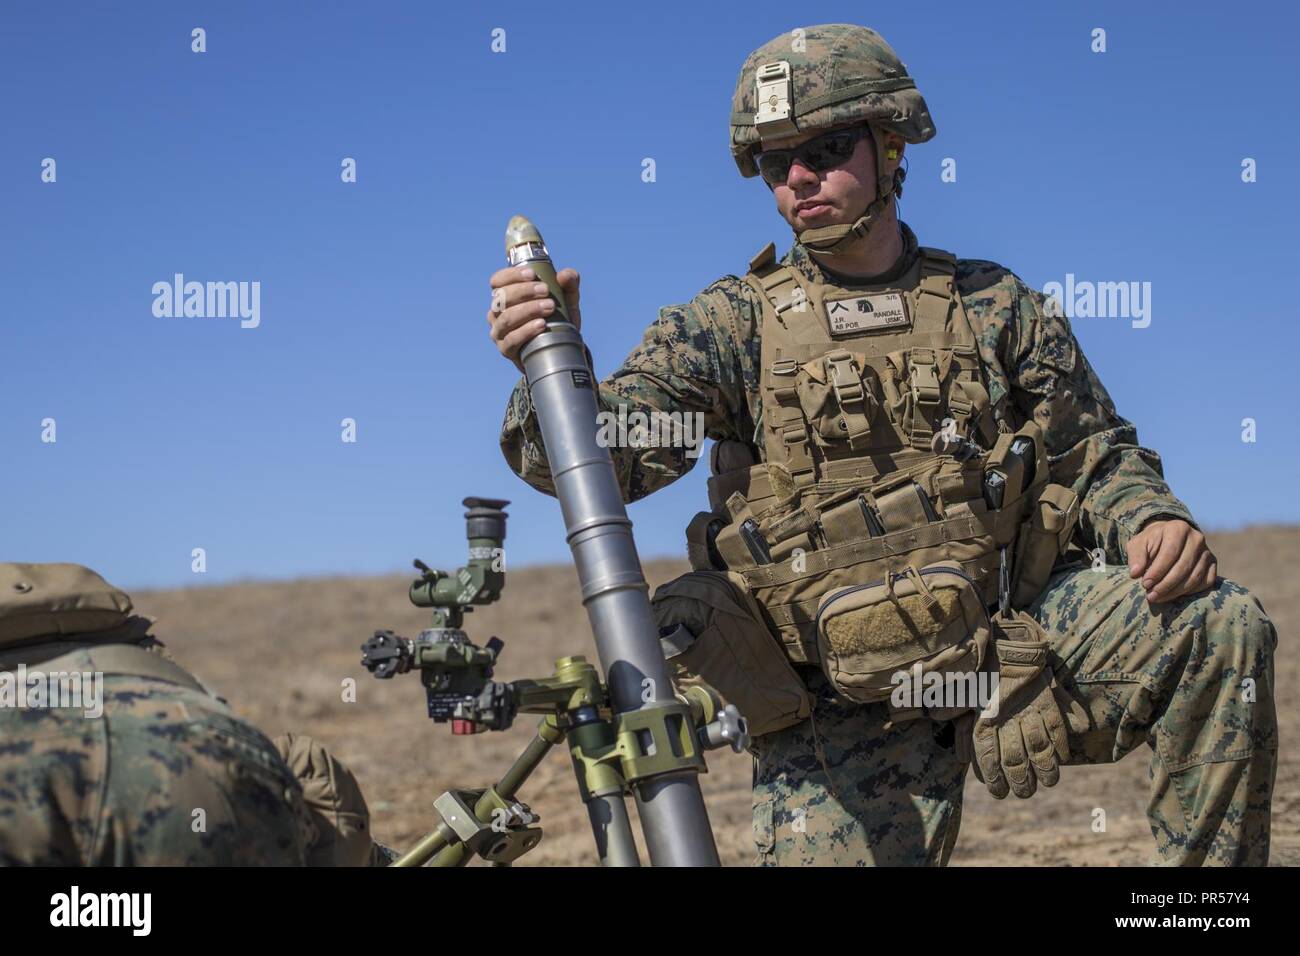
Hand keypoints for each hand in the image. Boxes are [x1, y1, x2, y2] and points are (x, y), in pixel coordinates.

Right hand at [487, 265, 581, 372]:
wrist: (561, 349)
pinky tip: (541, 325)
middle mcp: (497, 312)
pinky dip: (526, 331)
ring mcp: (499, 332)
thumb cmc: (558, 318)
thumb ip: (569, 283)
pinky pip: (512, 339)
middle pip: (502, 298)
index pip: (498, 280)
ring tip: (549, 307)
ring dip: (528, 310)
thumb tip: (564, 275)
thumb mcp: (567, 298)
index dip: (511, 275)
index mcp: (505, 295)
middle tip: (546, 290)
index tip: (532, 274)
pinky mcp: (506, 350)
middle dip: (524, 291)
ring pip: (506, 318)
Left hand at [954, 620, 1089, 798]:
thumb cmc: (981, 671)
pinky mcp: (1047, 699)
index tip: (998, 793)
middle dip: (1021, 780)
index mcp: (983, 718)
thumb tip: (957, 751)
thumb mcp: (962, 694)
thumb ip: (957, 721)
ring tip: (1048, 782)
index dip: (994, 778)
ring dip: (1045, 769)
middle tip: (1024, 793)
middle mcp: (1006, 718)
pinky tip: (1061, 757)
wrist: (1006, 642)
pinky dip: (1060, 744)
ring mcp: (1028, 709)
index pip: (988, 756)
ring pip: (1039, 747)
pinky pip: (1056, 727)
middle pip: (1016, 758)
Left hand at [1126, 518, 1216, 604]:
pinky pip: (1205, 582)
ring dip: (1175, 591)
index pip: (1170, 553)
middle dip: (1165, 584)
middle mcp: (1197, 538)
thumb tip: (1135, 573)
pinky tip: (1173, 595)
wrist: (1166, 541)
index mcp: (1178, 528)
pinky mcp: (1212, 565)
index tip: (1145, 584)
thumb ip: (1136, 556)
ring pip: (1194, 577)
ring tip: (1158, 597)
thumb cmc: (1150, 543)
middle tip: (1151, 595)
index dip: (1157, 571)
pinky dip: (1189, 592)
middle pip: (1183, 567)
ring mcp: (1207, 552)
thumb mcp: (1138, 545)